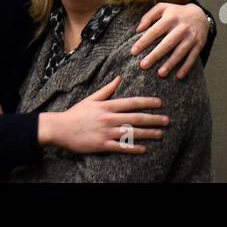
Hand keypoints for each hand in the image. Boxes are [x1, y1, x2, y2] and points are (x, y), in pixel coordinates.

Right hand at [39, 76, 166, 153]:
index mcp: (107, 106)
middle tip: (166, 120)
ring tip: (161, 134)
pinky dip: (134, 148)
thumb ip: (106, 89)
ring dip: (148, 133)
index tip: (159, 103)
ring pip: (132, 133)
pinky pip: (122, 147)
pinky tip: (144, 148)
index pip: (132, 103)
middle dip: (153, 119)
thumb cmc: (75, 113)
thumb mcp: (91, 99)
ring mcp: (106, 132)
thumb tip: (119, 78)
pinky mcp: (102, 145)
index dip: (147, 102)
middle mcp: (109, 118)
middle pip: (136, 118)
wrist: (59, 128)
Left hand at [132, 2, 206, 78]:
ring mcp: (191, 36)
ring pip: (180, 52)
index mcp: (170, 17)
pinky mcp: (199, 44)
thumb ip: (148, 16)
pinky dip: (186, 67)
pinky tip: (178, 76)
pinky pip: (192, 57)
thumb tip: (138, 30)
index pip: (154, 31)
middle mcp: (181, 27)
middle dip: (155, 55)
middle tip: (143, 65)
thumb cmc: (176, 13)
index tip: (133, 52)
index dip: (143, 41)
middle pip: (167, 43)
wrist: (200, 15)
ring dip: (170, 63)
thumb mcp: (162, 8)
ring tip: (160, 73)